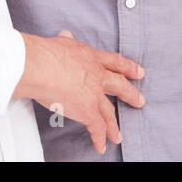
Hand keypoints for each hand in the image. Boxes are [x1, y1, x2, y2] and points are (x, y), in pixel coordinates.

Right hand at [15, 30, 144, 154]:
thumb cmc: (46, 53)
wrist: (42, 66)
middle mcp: (96, 76)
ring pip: (109, 112)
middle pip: (119, 86)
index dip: (127, 67)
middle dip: (130, 94)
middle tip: (140, 100)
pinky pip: (97, 128)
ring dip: (113, 126)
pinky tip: (101, 146)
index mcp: (90, 57)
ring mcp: (94, 94)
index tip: (138, 71)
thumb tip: (65, 35)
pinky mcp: (88, 110)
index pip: (113, 62)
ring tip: (118, 135)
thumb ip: (65, 41)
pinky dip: (99, 138)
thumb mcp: (60, 43)